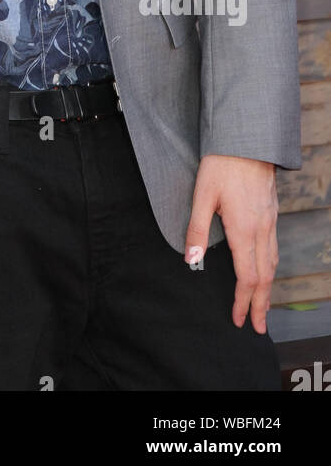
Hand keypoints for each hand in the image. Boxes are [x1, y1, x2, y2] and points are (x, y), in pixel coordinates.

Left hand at [185, 154, 278, 332]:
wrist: (248, 139)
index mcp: (244, 230)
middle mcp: (262, 230)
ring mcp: (270, 221)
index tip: (237, 318)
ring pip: (272, 263)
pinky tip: (264, 270)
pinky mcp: (271, 212)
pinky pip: (273, 248)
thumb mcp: (202, 194)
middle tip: (256, 326)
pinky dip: (270, 268)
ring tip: (261, 306)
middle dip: (260, 304)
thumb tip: (190, 260)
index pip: (247, 277)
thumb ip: (196, 229)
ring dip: (267, 289)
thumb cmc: (222, 164)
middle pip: (265, 277)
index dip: (242, 301)